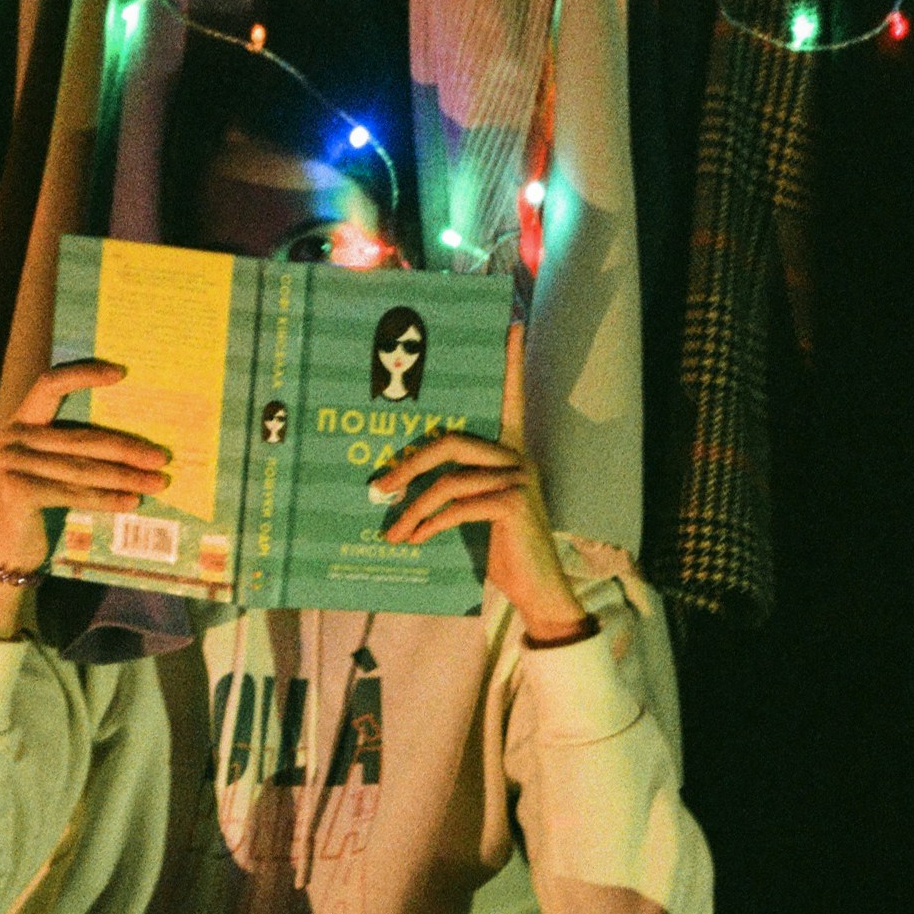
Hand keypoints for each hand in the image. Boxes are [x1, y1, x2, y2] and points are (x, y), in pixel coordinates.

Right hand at [0, 359, 170, 577]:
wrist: (5, 546)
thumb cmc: (38, 501)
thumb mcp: (52, 466)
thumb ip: (75, 447)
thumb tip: (138, 441)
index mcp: (21, 419)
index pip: (49, 384)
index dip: (83, 375)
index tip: (121, 373)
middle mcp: (11, 436)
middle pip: (80, 437)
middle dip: (126, 447)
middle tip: (162, 457)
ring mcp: (10, 464)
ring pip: (81, 468)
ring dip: (125, 477)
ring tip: (157, 482)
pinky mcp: (16, 492)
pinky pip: (72, 494)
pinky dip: (106, 500)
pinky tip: (131, 503)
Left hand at [367, 325, 592, 642]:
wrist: (536, 590)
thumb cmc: (500, 549)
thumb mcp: (472, 513)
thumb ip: (450, 489)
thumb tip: (396, 484)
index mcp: (510, 451)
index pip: (511, 397)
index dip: (511, 362)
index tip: (512, 324)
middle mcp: (517, 458)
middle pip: (451, 441)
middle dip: (407, 464)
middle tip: (377, 489)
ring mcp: (518, 479)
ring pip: (448, 481)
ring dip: (412, 509)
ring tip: (391, 533)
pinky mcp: (513, 505)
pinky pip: (456, 507)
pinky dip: (429, 525)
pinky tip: (416, 541)